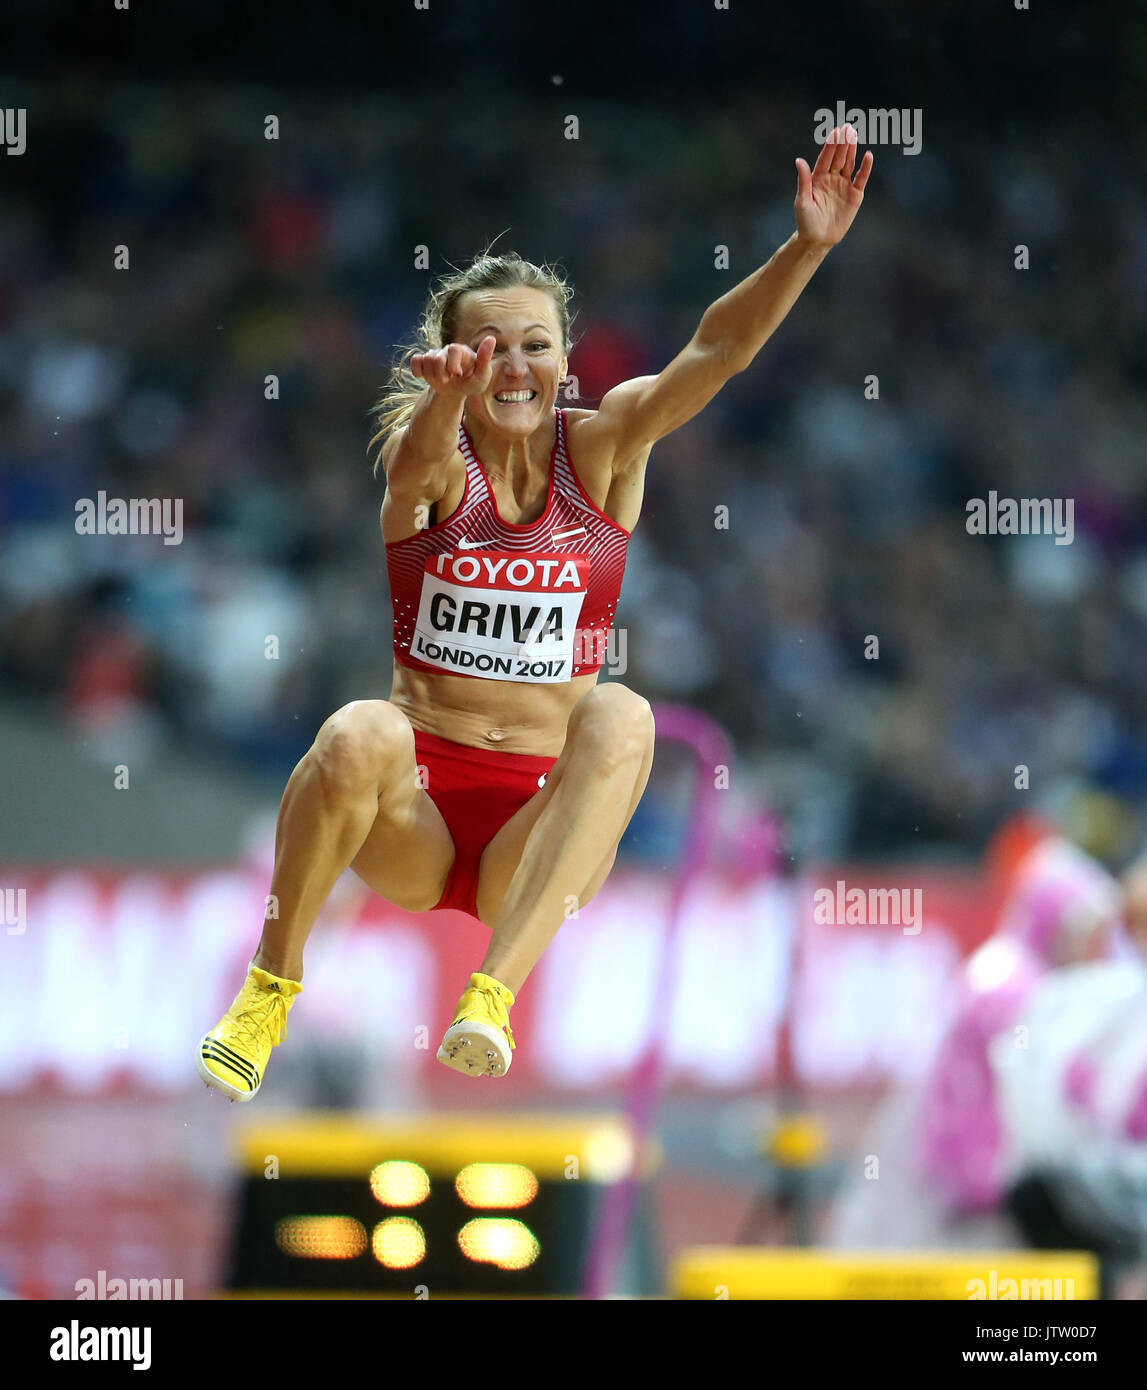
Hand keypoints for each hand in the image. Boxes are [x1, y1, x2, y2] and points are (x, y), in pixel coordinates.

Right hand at [411, 335, 495, 397]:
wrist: (456, 391)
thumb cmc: (472, 383)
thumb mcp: (482, 376)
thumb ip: (485, 358)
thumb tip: (491, 338)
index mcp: (461, 350)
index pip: (453, 350)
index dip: (453, 365)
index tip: (457, 375)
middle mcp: (447, 349)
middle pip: (436, 358)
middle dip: (441, 374)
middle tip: (449, 379)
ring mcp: (434, 354)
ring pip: (425, 361)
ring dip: (432, 376)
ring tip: (442, 379)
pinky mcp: (423, 361)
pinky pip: (415, 362)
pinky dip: (418, 372)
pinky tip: (427, 377)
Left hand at [794, 124, 873, 249]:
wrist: (818, 240)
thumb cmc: (806, 221)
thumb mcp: (802, 201)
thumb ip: (803, 181)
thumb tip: (799, 160)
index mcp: (817, 178)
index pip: (825, 158)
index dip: (830, 145)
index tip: (835, 131)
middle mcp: (831, 179)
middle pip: (838, 157)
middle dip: (842, 143)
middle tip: (847, 127)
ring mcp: (843, 186)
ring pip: (849, 164)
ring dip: (852, 150)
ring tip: (854, 134)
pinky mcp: (854, 195)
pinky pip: (861, 178)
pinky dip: (865, 168)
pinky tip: (867, 155)